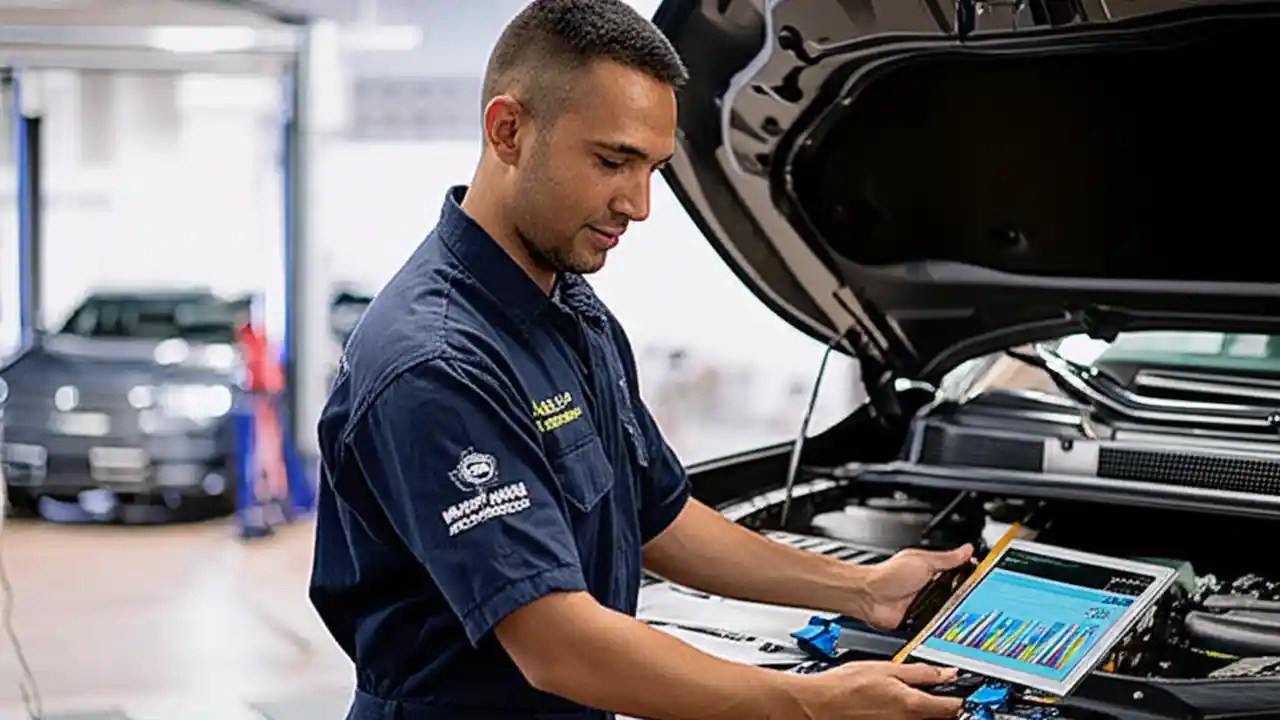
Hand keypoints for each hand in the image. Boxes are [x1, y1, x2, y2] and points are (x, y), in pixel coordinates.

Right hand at [794, 660, 963, 718]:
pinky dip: (906, 716)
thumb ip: (920, 672)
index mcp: (913, 706)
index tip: (959, 690)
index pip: (954, 707)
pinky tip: (893, 706)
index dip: (960, 697)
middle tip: (933, 692)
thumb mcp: (886, 668)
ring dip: (924, 711)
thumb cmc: (846, 686)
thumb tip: (947, 673)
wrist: (819, 705)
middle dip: (941, 706)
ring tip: (906, 697)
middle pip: (940, 718)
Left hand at [858, 545, 973, 629]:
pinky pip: (936, 627)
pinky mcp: (920, 623)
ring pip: (949, 613)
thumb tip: (967, 549)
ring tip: (965, 615)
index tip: (986, 580)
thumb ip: (947, 559)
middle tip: (979, 601)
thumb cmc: (888, 575)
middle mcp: (929, 589)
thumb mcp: (923, 562)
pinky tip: (948, 627)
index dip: (971, 578)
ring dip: (954, 614)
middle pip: (956, 596)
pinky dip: (941, 627)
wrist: (869, 596)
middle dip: (966, 599)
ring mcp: (925, 606)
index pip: (959, 574)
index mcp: (932, 571)